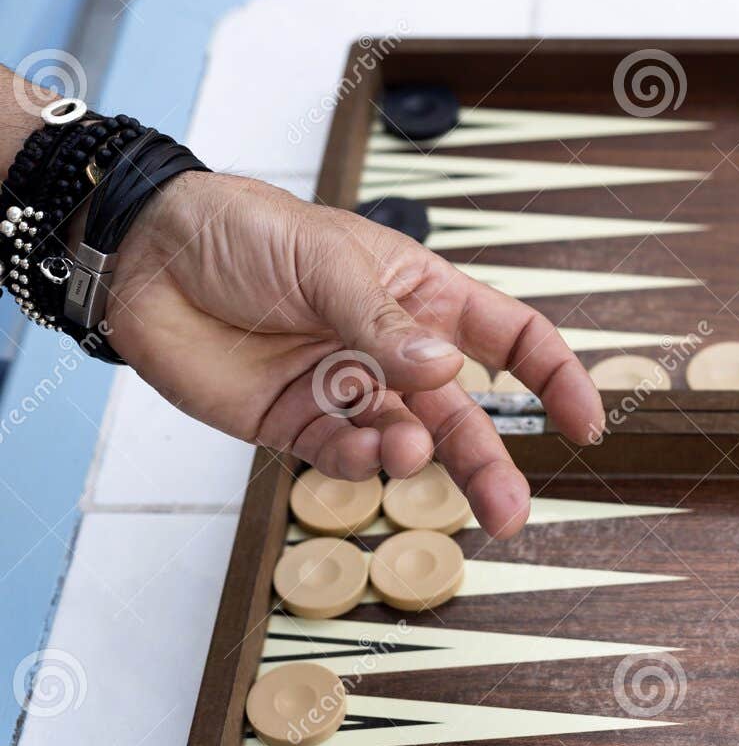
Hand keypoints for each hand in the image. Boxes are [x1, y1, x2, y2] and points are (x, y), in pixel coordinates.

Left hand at [105, 172, 604, 537]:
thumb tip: (447, 370)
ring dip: (418, 457)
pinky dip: (361, 463)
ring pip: (411, 445)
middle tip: (510, 513)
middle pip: (466, 415)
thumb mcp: (325, 261)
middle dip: (491, 465)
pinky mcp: (301, 426)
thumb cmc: (243, 232)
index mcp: (423, 297)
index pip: (511, 339)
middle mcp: (396, 352)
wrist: (146, 258)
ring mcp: (351, 393)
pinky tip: (362, 449)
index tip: (584, 421)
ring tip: (407, 451)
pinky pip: (347, 458)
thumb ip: (385, 324)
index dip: (554, 378)